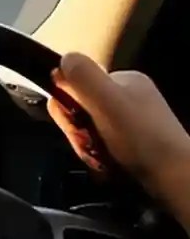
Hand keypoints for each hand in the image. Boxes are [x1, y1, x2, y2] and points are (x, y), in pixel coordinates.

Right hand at [49, 53, 189, 222]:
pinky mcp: (136, 147)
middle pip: (82, 109)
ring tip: (102, 158)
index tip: (74, 123)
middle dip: (78, 130)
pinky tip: (109, 165)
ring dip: (88, 146)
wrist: (176, 179)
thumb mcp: (107, 99)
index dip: (68, 104)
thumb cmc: (142, 138)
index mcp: (125, 80)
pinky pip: (103, 147)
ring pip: (90, 131)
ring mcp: (134, 123)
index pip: (77, 84)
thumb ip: (82, 75)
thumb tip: (64, 59)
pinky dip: (100, 157)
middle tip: (90, 145)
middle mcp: (130, 98)